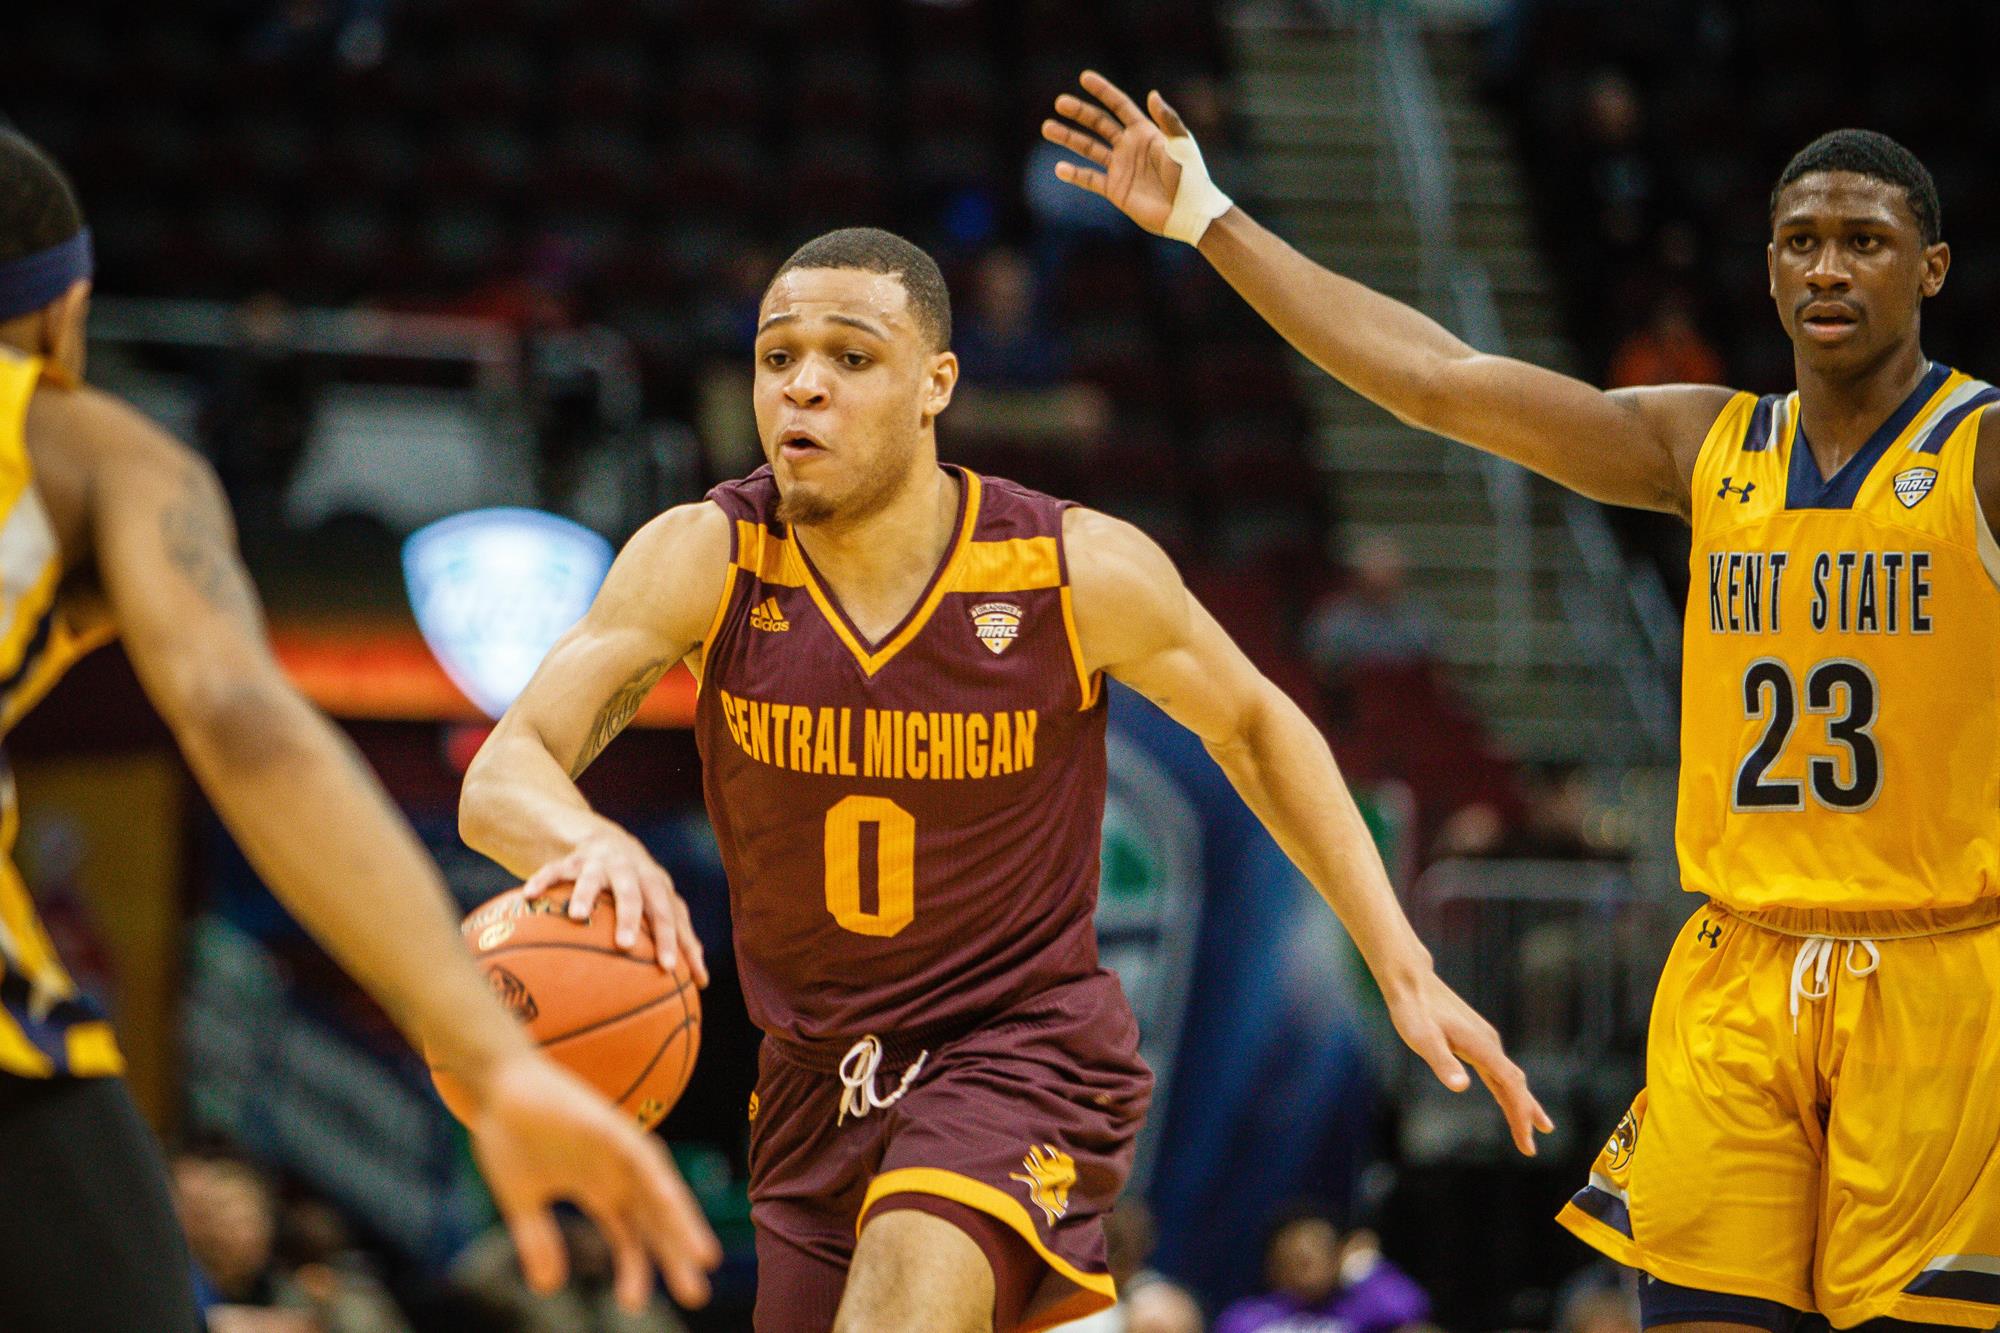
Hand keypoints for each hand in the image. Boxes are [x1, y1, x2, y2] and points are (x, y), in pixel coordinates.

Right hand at [468, 1051, 721, 1309]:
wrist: (496, 1084)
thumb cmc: (511, 1135)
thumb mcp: (522, 1201)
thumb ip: (537, 1241)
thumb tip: (548, 1288)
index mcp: (599, 1189)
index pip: (629, 1235)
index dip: (637, 1268)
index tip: (635, 1305)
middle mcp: (617, 1171)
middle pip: (654, 1219)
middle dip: (675, 1255)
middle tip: (697, 1296)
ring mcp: (617, 1147)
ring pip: (658, 1190)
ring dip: (679, 1222)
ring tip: (701, 1258)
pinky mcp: (611, 1126)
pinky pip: (641, 1155)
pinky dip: (657, 1179)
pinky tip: (669, 1203)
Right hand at [523, 823, 708, 984]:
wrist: (606, 840)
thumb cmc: (642, 887)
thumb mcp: (662, 906)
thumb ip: (683, 940)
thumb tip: (704, 983)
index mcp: (655, 886)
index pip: (667, 914)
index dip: (671, 939)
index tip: (670, 968)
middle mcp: (630, 871)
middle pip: (633, 893)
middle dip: (630, 917)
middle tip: (625, 945)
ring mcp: (599, 863)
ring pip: (593, 877)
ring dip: (587, 895)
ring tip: (578, 918)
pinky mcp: (571, 860)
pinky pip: (554, 869)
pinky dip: (542, 880)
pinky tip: (529, 896)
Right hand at [1042, 70, 1198, 236]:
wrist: (1188, 211)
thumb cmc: (1190, 176)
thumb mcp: (1181, 144)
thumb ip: (1167, 120)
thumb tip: (1151, 94)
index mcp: (1144, 131)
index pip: (1119, 106)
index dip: (1103, 91)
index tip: (1084, 77)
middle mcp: (1129, 146)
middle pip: (1099, 124)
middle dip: (1079, 112)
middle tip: (1059, 103)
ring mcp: (1120, 168)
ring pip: (1088, 148)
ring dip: (1068, 138)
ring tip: (1047, 127)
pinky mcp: (1115, 190)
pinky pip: (1090, 179)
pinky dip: (1075, 174)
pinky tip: (1060, 168)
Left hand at [1385, 967, 1553, 1155]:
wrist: (1410, 981)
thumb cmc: (1413, 1010)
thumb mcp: (1422, 1039)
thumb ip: (1442, 1062)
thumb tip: (1461, 1087)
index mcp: (1481, 1046)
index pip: (1510, 1085)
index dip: (1520, 1113)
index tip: (1527, 1141)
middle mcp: (1489, 1043)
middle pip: (1515, 1084)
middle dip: (1525, 1115)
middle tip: (1531, 1147)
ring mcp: (1484, 1041)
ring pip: (1509, 1077)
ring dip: (1521, 1103)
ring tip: (1536, 1127)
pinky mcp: (1476, 1039)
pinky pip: (1498, 1070)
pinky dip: (1507, 1089)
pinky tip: (1507, 1097)